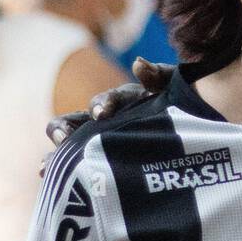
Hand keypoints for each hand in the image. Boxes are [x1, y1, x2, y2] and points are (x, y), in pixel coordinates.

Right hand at [40, 57, 174, 174]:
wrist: (195, 131)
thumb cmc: (183, 108)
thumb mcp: (175, 89)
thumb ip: (159, 75)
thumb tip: (137, 63)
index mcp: (126, 100)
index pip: (110, 99)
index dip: (103, 104)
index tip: (101, 114)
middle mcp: (107, 118)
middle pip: (77, 119)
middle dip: (66, 127)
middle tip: (63, 139)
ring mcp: (101, 139)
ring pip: (71, 141)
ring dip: (58, 150)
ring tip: (46, 165)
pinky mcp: (101, 159)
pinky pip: (77, 162)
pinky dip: (62, 167)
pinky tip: (48, 177)